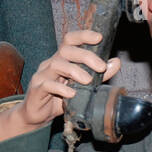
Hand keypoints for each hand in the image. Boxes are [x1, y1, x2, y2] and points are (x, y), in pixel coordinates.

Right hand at [0, 29, 121, 141]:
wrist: (38, 116)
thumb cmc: (59, 99)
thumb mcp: (82, 87)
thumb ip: (98, 76)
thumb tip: (115, 62)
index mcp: (61, 59)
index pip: (70, 40)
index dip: (83, 35)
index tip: (99, 37)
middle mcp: (50, 63)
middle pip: (66, 50)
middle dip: (86, 56)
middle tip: (101, 67)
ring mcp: (42, 75)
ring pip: (56, 64)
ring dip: (75, 71)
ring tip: (88, 81)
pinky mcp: (36, 89)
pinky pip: (47, 84)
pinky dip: (61, 88)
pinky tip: (72, 94)